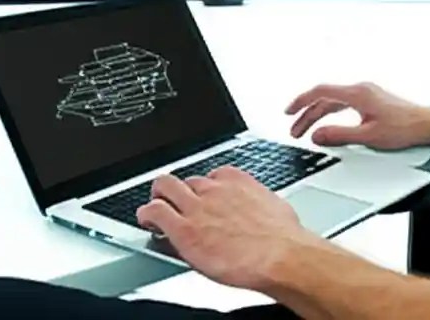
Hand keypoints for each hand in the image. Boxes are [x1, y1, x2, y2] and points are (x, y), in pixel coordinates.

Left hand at [136, 167, 314, 290]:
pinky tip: (146, 219)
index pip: (212, 175)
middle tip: (173, 201)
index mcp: (238, 182)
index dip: (203, 188)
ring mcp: (197, 206)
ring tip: (157, 209)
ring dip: (160, 197)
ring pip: (165, 186)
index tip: (202, 197)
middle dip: (177, 189)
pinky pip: (154, 210)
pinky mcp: (183, 228)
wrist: (281, 256)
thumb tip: (259, 209)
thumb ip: (256, 204)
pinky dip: (146, 213)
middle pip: (185, 179)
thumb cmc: (283, 238)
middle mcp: (215, 189)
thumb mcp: (273, 207)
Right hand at [284, 82, 429, 149]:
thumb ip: (339, 136)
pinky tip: (328, 123)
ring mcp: (367, 94)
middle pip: (325, 98)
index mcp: (357, 94)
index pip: (321, 92)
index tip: (289, 112)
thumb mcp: (368, 136)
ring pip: (334, 101)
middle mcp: (361, 90)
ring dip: (318, 115)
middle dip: (307, 114)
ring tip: (306, 130)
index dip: (301, 102)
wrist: (427, 125)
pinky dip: (331, 113)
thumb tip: (317, 136)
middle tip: (295, 130)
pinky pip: (344, 103)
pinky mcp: (371, 100)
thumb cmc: (404, 129)